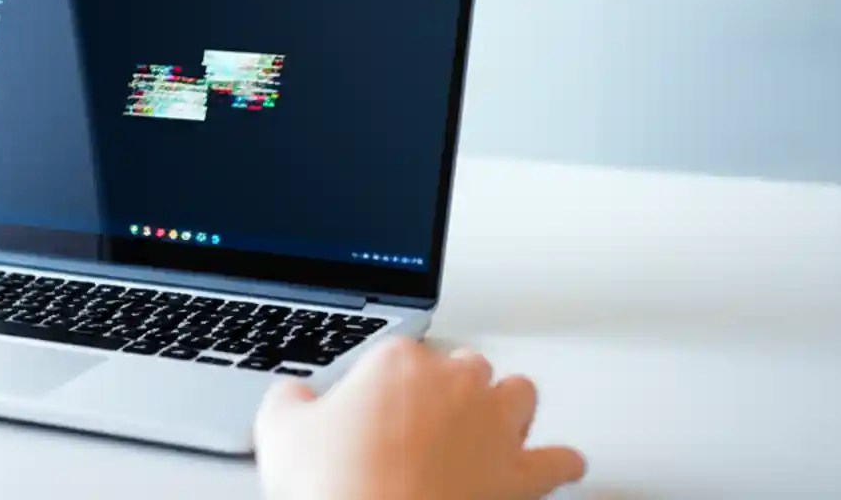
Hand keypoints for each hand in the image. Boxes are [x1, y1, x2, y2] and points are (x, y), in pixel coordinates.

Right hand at [255, 338, 585, 499]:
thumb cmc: (335, 489)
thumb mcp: (281, 432)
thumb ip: (289, 400)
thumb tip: (293, 396)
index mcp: (399, 362)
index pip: (399, 353)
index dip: (386, 384)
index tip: (374, 406)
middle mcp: (455, 383)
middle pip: (464, 366)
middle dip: (450, 388)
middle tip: (425, 419)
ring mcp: (492, 428)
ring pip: (519, 394)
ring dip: (507, 407)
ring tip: (490, 426)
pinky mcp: (518, 476)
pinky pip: (558, 461)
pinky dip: (560, 463)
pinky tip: (558, 465)